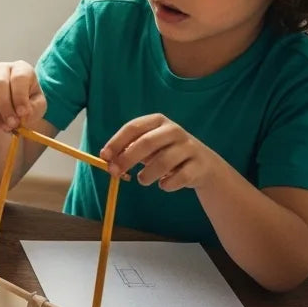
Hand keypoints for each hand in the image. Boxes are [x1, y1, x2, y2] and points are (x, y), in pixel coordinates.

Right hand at [0, 60, 46, 131]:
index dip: (20, 97)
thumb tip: (23, 113)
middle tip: (12, 124)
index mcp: (21, 69)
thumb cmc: (27, 103)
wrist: (12, 109)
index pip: (19, 78)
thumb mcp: (38, 105)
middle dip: (5, 108)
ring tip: (3, 126)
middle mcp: (1, 69)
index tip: (22, 113)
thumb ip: (34, 108)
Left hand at [101, 114, 225, 190]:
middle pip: (146, 143)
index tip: (104, 156)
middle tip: (115, 173)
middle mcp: (174, 130)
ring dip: (146, 175)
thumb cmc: (166, 154)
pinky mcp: (199, 165)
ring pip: (163, 162)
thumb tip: (107, 160)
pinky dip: (167, 185)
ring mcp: (189, 147)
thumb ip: (128, 150)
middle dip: (127, 159)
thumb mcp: (147, 147)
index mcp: (157, 121)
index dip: (116, 142)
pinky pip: (179, 178)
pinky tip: (164, 184)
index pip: (133, 127)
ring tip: (143, 180)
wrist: (203, 165)